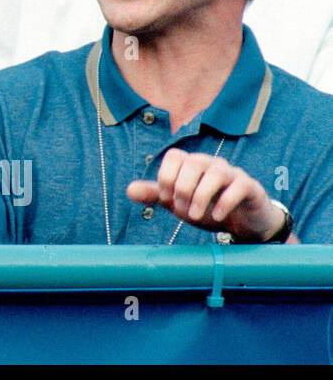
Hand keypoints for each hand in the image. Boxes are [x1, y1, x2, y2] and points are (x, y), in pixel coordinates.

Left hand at [127, 149, 287, 241]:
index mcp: (192, 164)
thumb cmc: (208, 207)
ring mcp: (233, 173)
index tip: (166, 200)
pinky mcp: (250, 187)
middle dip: (182, 188)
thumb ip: (156, 195)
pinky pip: (239, 186)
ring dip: (201, 195)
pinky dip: (225, 201)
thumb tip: (129, 190)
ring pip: (216, 173)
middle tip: (181, 210)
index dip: (166, 177)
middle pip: (193, 162)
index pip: (174, 156)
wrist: (242, 222)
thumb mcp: (179, 203)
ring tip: (194, 216)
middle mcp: (211, 164)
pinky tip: (217, 216)